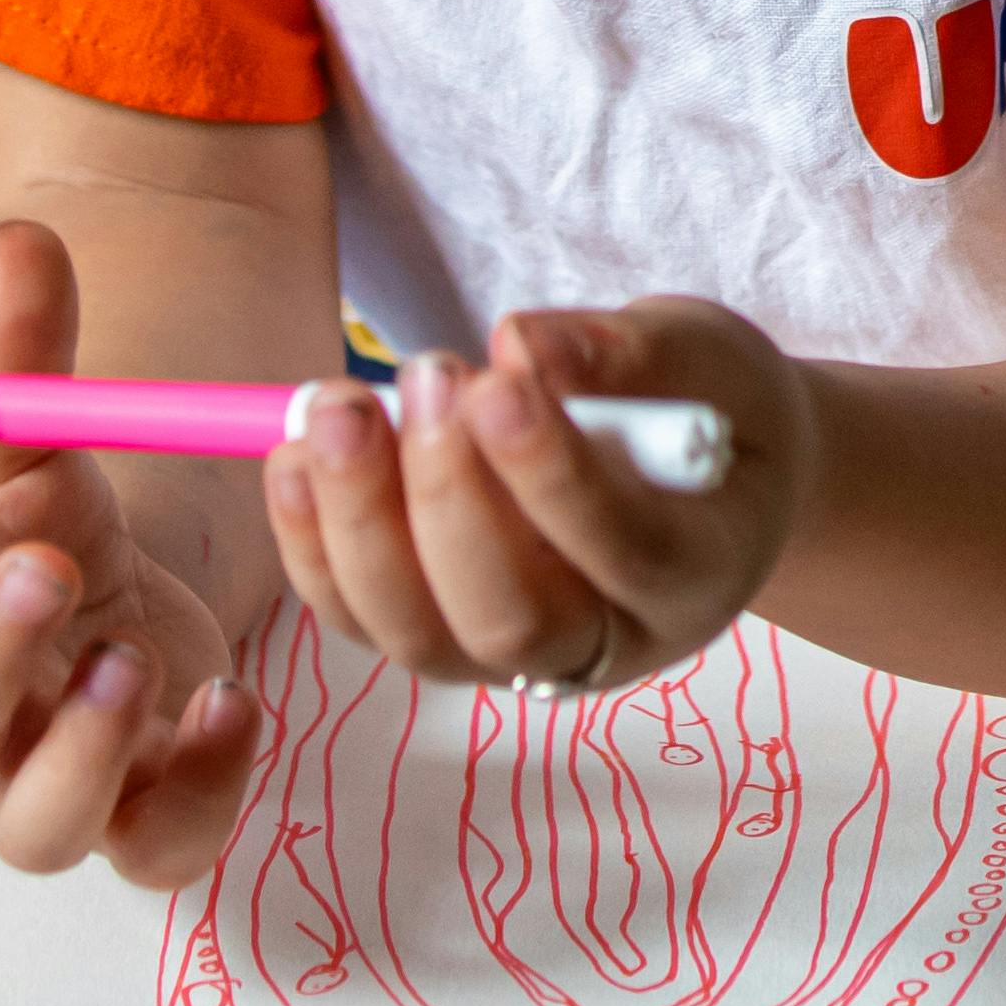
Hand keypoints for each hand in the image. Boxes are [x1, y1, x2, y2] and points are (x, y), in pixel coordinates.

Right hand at [0, 216, 268, 885]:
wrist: (123, 595)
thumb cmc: (45, 509)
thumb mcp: (37, 424)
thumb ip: (22, 347)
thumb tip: (22, 237)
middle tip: (45, 563)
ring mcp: (48, 773)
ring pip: (33, 823)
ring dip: (78, 746)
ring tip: (131, 657)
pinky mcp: (141, 812)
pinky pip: (159, 846)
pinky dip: (199, 789)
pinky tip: (236, 701)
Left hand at [265, 297, 811, 694]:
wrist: (705, 469)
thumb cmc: (712, 404)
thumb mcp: (707, 355)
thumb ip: (625, 354)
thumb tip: (516, 344)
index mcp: (699, 572)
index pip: (622, 548)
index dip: (548, 476)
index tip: (494, 382)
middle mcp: (611, 644)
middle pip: (508, 620)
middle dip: (444, 499)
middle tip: (420, 377)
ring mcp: (518, 661)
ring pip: (420, 637)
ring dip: (359, 524)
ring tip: (337, 410)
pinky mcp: (446, 641)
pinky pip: (366, 620)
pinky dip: (315, 546)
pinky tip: (293, 457)